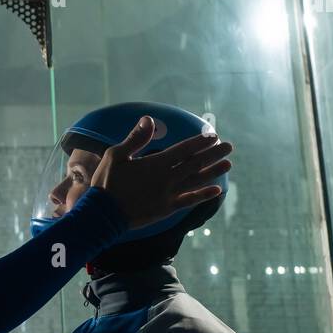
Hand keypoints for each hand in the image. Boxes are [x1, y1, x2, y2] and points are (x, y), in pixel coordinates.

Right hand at [90, 116, 232, 229]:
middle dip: (213, 154)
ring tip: (228, 164)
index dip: (200, 142)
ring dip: (213, 171)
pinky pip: (190, 201)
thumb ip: (136, 138)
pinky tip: (217, 190)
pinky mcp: (167, 208)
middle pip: (195, 163)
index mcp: (155, 163)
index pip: (183, 150)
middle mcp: (167, 178)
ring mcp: (169, 195)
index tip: (213, 136)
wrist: (103, 214)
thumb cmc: (107, 182)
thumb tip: (149, 119)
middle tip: (229, 146)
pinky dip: (204, 195)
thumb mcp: (116, 155)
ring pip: (196, 180)